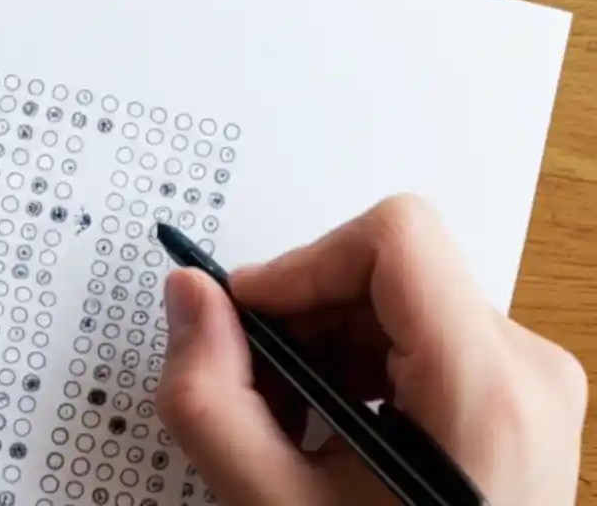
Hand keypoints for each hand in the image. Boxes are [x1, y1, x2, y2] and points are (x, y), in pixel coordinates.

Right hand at [156, 195, 587, 504]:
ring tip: (286, 425)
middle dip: (299, 320)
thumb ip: (210, 396)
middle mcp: (525, 369)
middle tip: (252, 391)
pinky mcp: (515, 398)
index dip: (302, 263)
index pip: (396, 239)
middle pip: (386, 272)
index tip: (245, 315)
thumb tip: (190, 294)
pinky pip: (419, 338)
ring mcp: (528, 383)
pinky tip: (325, 432)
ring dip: (320, 348)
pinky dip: (354, 369)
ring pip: (396, 302)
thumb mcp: (274, 505)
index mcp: (485, 390)